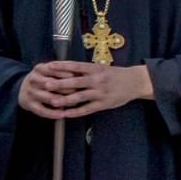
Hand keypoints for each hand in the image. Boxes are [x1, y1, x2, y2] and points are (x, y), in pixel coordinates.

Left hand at [19, 60, 150, 119]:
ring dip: (65, 100)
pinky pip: (87, 109)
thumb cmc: (115, 74)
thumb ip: (85, 70)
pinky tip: (66, 113)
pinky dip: (75, 112)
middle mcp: (97, 80)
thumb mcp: (101, 68)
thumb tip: (65, 69)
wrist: (134, 82)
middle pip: (75, 82)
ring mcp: (100, 93)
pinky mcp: (103, 104)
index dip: (62, 66)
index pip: (76, 66)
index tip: (49, 66)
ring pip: (79, 97)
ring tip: (52, 102)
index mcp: (96, 69)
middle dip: (60, 84)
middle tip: (46, 85)